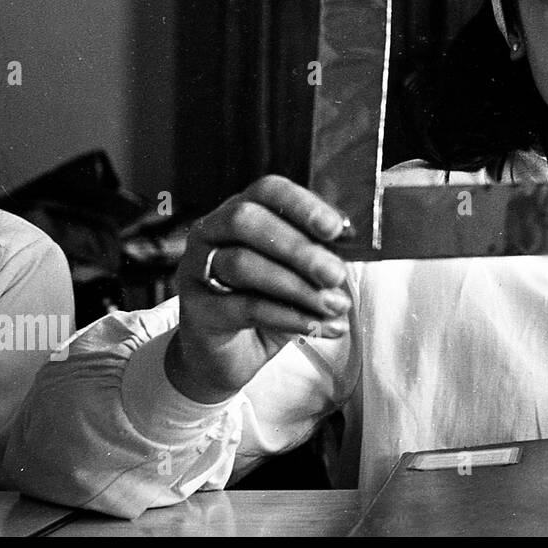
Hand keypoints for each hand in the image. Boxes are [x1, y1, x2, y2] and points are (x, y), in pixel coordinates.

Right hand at [164, 176, 354, 403]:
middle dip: (298, 247)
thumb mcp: (298, 274)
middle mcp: (211, 232)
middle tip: (336, 274)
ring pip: (243, 264)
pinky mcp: (195, 309)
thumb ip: (318, 254)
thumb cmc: (267, 304)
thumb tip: (352, 246)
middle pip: (247, 221)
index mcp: (241, 211)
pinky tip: (316, 326)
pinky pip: (243, 306)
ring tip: (334, 306)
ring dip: (297, 286)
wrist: (228, 357)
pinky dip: (287, 316)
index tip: (336, 229)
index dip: (303, 205)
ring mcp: (196, 268)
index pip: (268, 190)